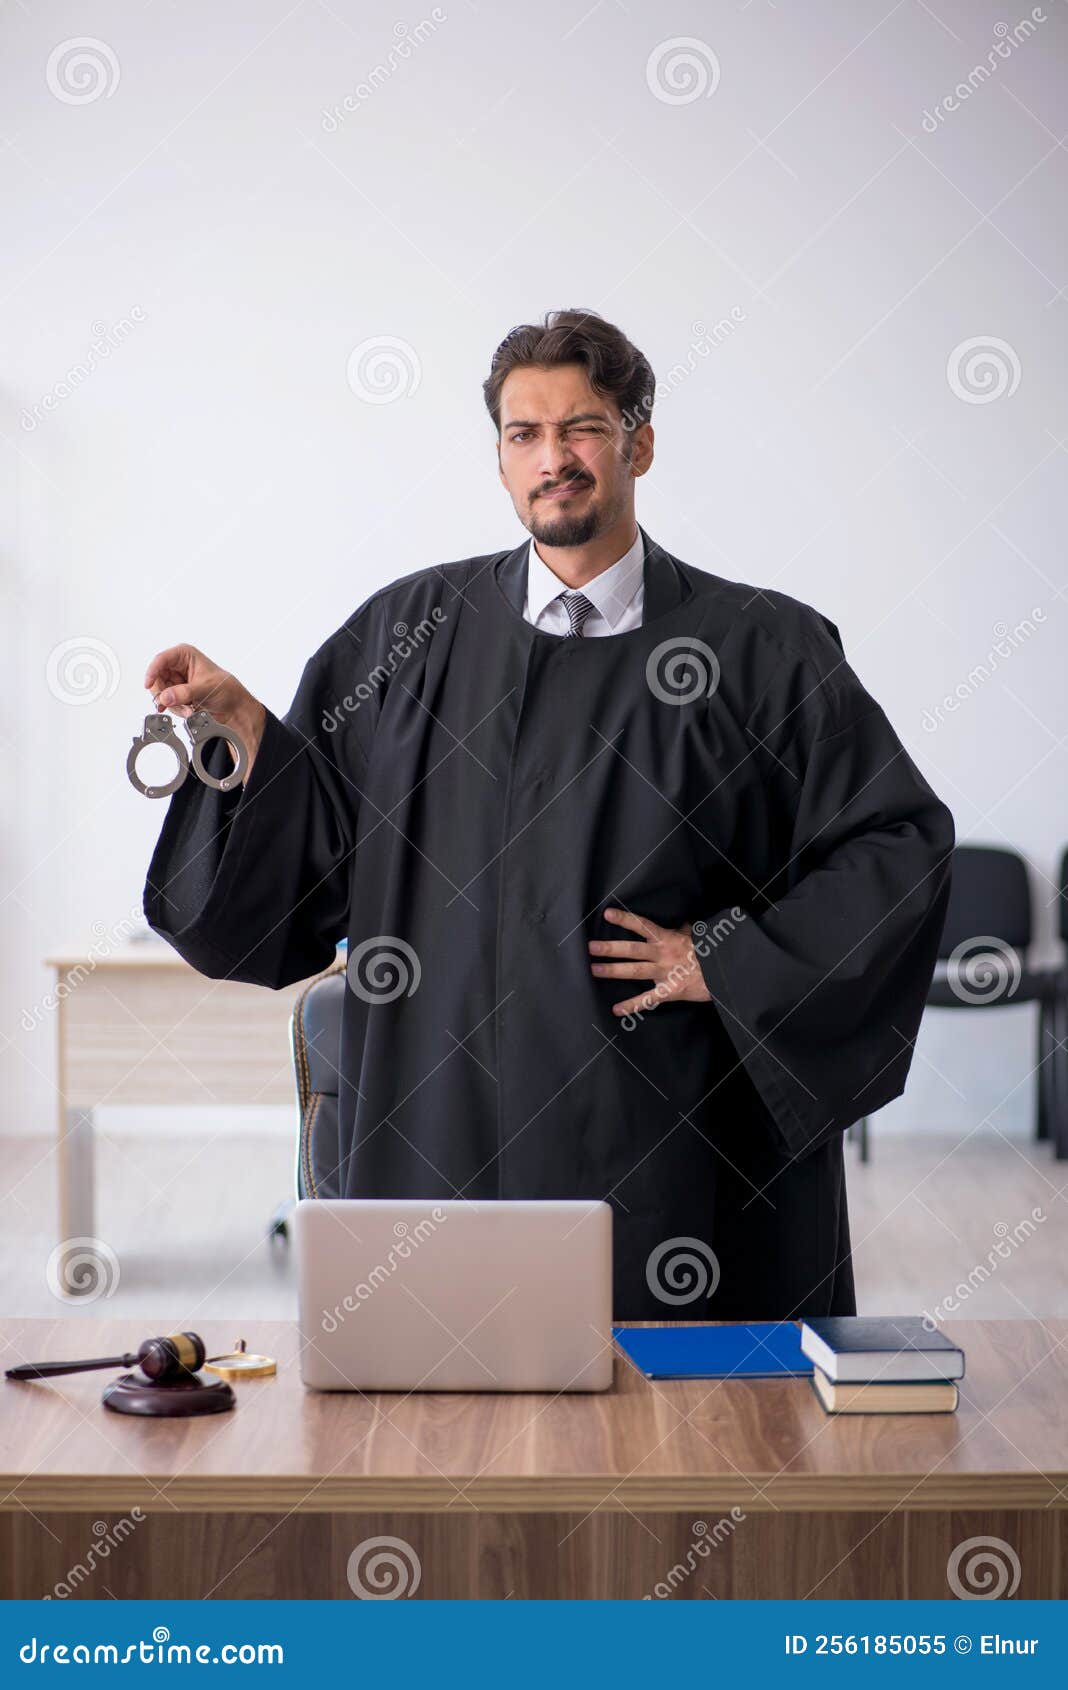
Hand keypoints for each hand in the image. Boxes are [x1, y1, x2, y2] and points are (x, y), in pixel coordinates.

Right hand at [143, 643, 266, 781]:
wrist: (234, 707)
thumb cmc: (226, 689)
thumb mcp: (205, 688)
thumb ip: (184, 693)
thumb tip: (165, 697)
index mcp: (185, 655)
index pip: (161, 660)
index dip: (152, 672)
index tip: (148, 686)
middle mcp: (178, 666)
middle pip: (157, 679)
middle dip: (165, 694)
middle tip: (175, 704)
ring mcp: (176, 681)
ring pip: (161, 693)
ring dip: (173, 704)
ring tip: (189, 709)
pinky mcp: (177, 694)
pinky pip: (166, 702)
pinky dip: (174, 709)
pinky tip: (186, 712)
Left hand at [588, 907, 712, 1016]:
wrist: (724, 974)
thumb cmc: (707, 953)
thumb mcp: (694, 937)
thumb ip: (682, 930)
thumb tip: (680, 921)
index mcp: (668, 939)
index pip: (643, 926)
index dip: (625, 919)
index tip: (607, 914)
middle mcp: (663, 954)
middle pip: (633, 949)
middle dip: (611, 948)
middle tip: (590, 947)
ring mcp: (665, 973)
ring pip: (636, 971)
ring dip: (614, 971)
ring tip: (594, 969)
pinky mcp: (669, 991)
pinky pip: (648, 999)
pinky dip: (632, 1006)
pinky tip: (617, 1010)